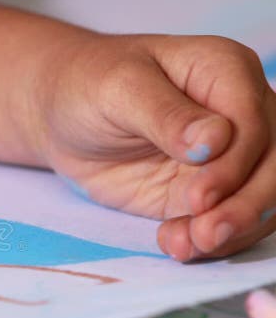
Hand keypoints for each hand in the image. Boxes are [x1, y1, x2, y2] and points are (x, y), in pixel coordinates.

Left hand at [32, 33, 275, 260]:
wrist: (62, 117)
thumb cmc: (89, 86)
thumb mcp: (117, 91)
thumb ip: (165, 115)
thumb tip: (215, 141)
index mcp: (226, 71)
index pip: (254, 122)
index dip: (235, 164)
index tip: (199, 196)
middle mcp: (239, 112)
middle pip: (272, 165)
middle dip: (246, 206)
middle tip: (205, 235)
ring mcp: (228, 156)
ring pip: (259, 199)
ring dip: (232, 231)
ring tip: (186, 245)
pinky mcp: (206, 192)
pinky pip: (227, 221)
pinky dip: (209, 241)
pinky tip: (176, 245)